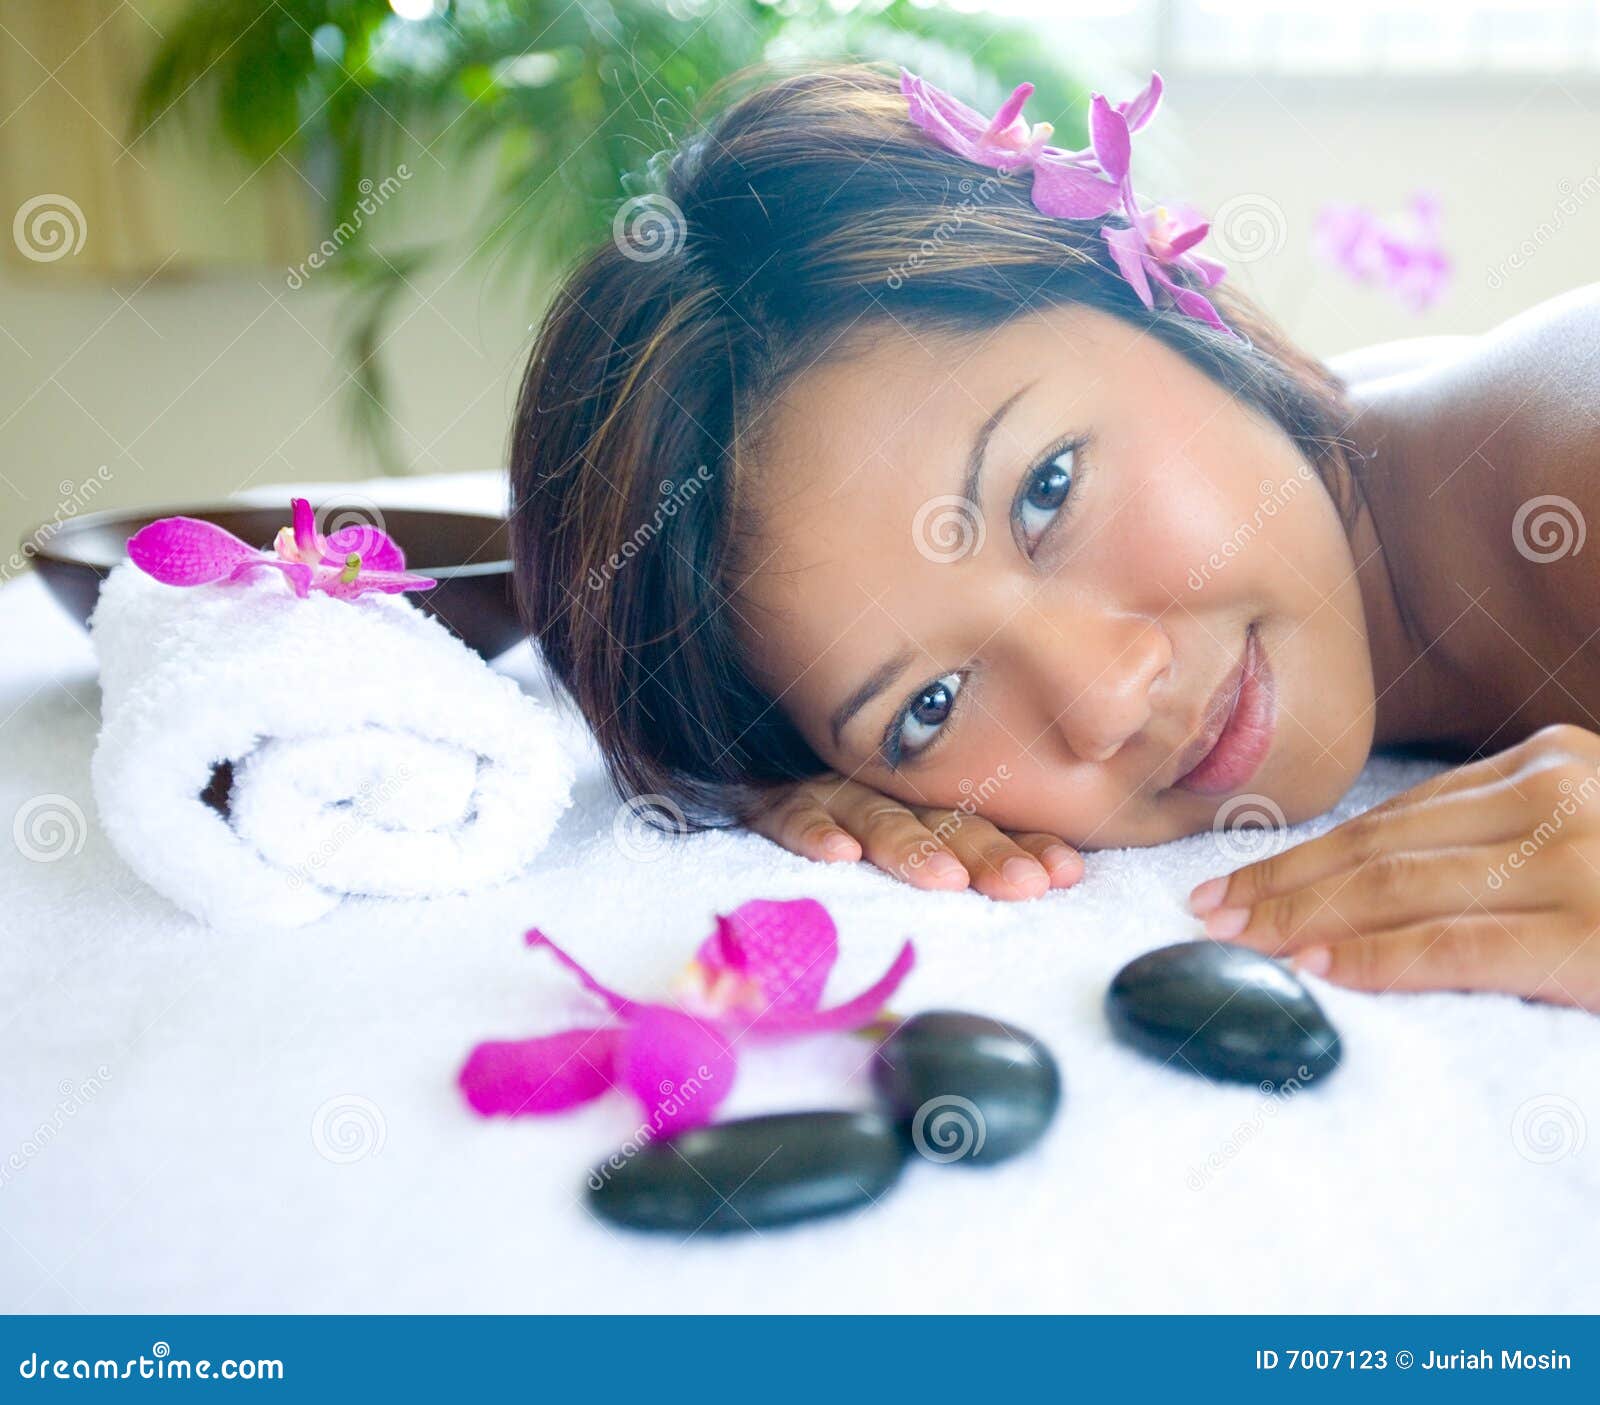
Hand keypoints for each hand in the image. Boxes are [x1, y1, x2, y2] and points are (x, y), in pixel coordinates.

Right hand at [741, 771, 1082, 900]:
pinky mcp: (772, 800)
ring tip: (944, 879)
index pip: (990, 818)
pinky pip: (793, 813)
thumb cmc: (858, 812)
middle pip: (944, 819)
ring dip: (911, 847)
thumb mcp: (929, 830)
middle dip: (986, 851)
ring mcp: (832, 791)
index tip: (1064, 874)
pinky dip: (814, 831)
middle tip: (1022, 884)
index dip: (1028, 844)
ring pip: (878, 816)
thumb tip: (1072, 875)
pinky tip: (838, 855)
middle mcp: (888, 788)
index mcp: (932, 794)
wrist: (754, 764)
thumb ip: (985, 850)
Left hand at [1188, 723, 1599, 1010]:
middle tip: (1210, 914)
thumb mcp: (1584, 839)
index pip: (1395, 816)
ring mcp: (1576, 859)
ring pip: (1399, 887)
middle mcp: (1555, 794)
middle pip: (1381, 845)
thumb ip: (1503, 844)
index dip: (1304, 854)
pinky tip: (1316, 969)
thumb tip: (1377, 891)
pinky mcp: (1592, 936)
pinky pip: (1456, 945)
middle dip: (1282, 885)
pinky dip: (1376, 958)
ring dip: (1302, 919)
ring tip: (1238, 945)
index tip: (1234, 884)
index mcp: (1548, 765)